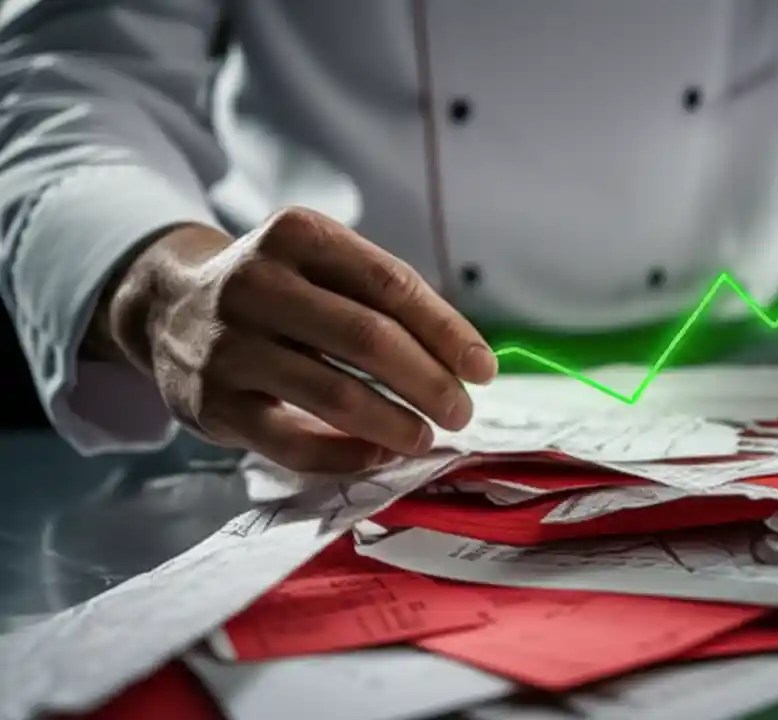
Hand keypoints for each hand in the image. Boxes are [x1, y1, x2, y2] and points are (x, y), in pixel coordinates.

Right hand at [96, 208, 496, 471]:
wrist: (167, 307)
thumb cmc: (278, 291)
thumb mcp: (321, 264)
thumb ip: (385, 299)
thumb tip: (466, 363)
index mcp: (297, 235)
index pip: (390, 284)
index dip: (447, 331)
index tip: (484, 369)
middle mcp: (256, 282)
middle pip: (367, 338)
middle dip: (429, 381)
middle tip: (462, 410)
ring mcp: (228, 345)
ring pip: (334, 393)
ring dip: (396, 423)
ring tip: (427, 436)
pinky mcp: (211, 403)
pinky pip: (292, 442)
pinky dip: (347, 454)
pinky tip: (380, 454)